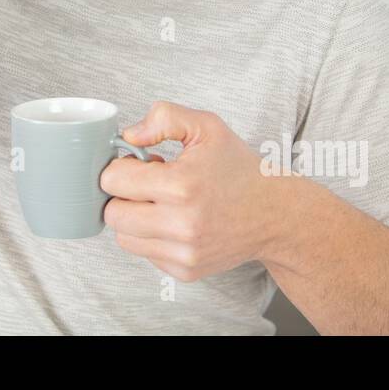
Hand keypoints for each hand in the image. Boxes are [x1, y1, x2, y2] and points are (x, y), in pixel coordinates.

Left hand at [101, 100, 278, 281]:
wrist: (276, 214)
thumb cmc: (239, 168)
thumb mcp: (207, 127)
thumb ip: (164, 118)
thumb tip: (128, 136)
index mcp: (182, 185)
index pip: (112, 180)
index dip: (121, 166)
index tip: (141, 162)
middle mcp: (181, 225)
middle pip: (112, 213)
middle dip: (122, 194)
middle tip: (147, 183)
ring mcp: (184, 253)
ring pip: (124, 237)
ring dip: (133, 217)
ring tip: (161, 201)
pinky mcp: (186, 271)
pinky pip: (145, 253)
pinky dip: (151, 237)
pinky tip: (174, 220)